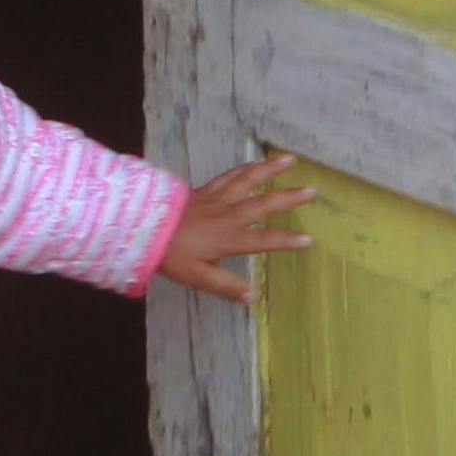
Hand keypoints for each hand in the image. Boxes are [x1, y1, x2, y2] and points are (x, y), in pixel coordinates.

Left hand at [157, 155, 314, 303]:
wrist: (144, 226)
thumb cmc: (171, 255)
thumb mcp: (198, 276)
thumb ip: (226, 286)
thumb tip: (253, 297)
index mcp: (229, 238)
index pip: (264, 240)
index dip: (287, 240)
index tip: (308, 240)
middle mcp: (229, 215)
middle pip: (263, 203)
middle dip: (289, 197)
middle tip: (312, 191)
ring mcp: (218, 198)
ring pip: (249, 180)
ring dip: (270, 169)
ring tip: (290, 159)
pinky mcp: (206, 189)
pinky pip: (230, 175)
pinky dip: (246, 168)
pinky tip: (256, 163)